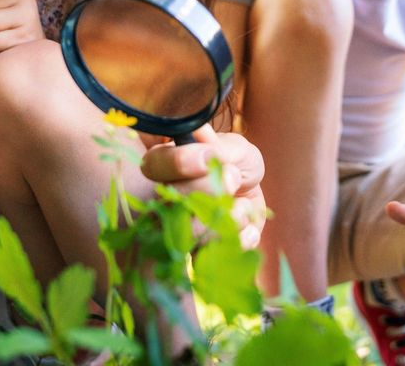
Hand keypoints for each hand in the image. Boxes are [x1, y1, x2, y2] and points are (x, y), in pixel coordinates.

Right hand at [140, 126, 265, 248]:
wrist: (250, 197)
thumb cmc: (237, 165)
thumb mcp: (236, 151)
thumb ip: (221, 149)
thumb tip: (204, 145)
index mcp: (163, 167)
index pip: (154, 165)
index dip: (181, 162)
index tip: (210, 157)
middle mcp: (161, 202)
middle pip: (168, 203)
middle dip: (207, 189)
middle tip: (234, 177)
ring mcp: (176, 232)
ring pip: (186, 235)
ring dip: (225, 218)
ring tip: (243, 206)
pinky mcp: (196, 256)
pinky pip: (207, 260)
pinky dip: (236, 243)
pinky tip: (249, 230)